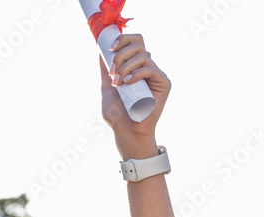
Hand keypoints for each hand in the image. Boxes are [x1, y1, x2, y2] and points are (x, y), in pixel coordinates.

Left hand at [101, 33, 170, 158]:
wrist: (126, 130)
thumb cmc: (117, 113)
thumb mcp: (107, 87)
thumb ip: (105, 70)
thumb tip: (99, 51)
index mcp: (135, 66)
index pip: (134, 42)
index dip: (123, 39)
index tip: (109, 49)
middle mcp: (146, 67)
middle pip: (138, 44)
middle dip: (121, 54)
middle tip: (112, 71)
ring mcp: (155, 74)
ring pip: (142, 55)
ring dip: (125, 66)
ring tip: (117, 83)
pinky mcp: (163, 82)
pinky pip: (150, 69)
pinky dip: (136, 73)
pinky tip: (127, 83)